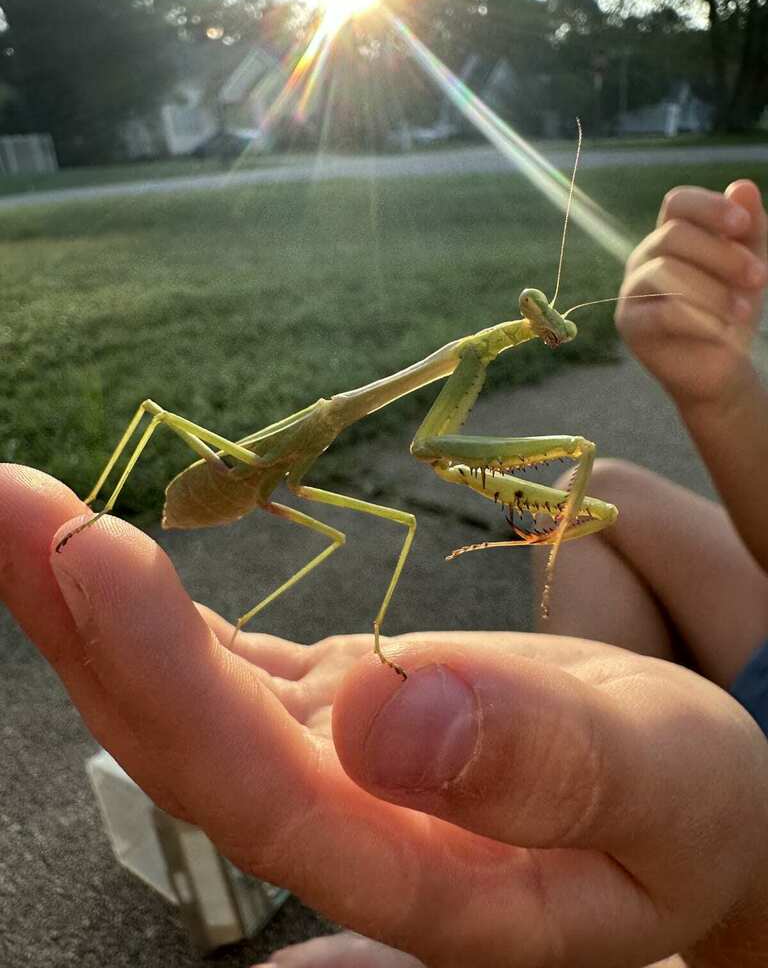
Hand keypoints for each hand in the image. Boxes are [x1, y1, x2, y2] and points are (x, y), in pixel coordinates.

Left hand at [4, 463, 767, 967]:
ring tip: (25, 510)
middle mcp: (346, 829)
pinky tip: (107, 561)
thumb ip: (540, 765)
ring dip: (97, 609)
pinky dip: (159, 612)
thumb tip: (386, 711)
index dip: (162, 679)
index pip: (258, 790)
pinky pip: (226, 668)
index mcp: (417, 876)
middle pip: (187, 742)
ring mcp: (329, 771)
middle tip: (9, 501)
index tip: (91, 550)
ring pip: (188, 700)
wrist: (686, 810)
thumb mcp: (654, 785)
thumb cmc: (688, 805)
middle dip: (86, 622)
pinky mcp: (332, 717)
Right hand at [618, 180, 767, 409]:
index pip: (677, 203)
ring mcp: (632, 290)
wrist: (721, 368)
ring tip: (745, 312)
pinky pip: (661, 311)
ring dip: (714, 290)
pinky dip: (699, 319)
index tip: (743, 226)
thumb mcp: (751, 265)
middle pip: (672, 235)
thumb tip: (742, 186)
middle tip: (761, 279)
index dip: (709, 207)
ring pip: (664, 271)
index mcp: (671, 236)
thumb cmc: (732, 311)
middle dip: (722, 255)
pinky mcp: (629, 324)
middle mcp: (645, 258)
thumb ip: (749, 228)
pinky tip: (722, 331)